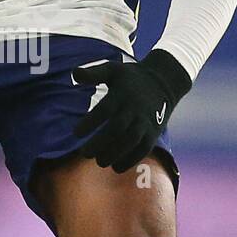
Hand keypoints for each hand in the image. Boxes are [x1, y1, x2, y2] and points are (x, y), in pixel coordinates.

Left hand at [71, 48, 191, 173]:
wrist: (163, 82)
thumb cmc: (130, 78)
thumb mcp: (112, 69)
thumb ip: (93, 73)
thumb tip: (74, 74)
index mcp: (122, 94)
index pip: (105, 109)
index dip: (90, 122)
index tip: (76, 133)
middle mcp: (134, 109)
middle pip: (117, 128)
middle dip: (99, 143)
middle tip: (84, 153)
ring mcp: (145, 122)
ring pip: (130, 141)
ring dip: (114, 154)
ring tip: (99, 161)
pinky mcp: (153, 133)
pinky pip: (143, 149)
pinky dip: (130, 160)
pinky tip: (116, 167)